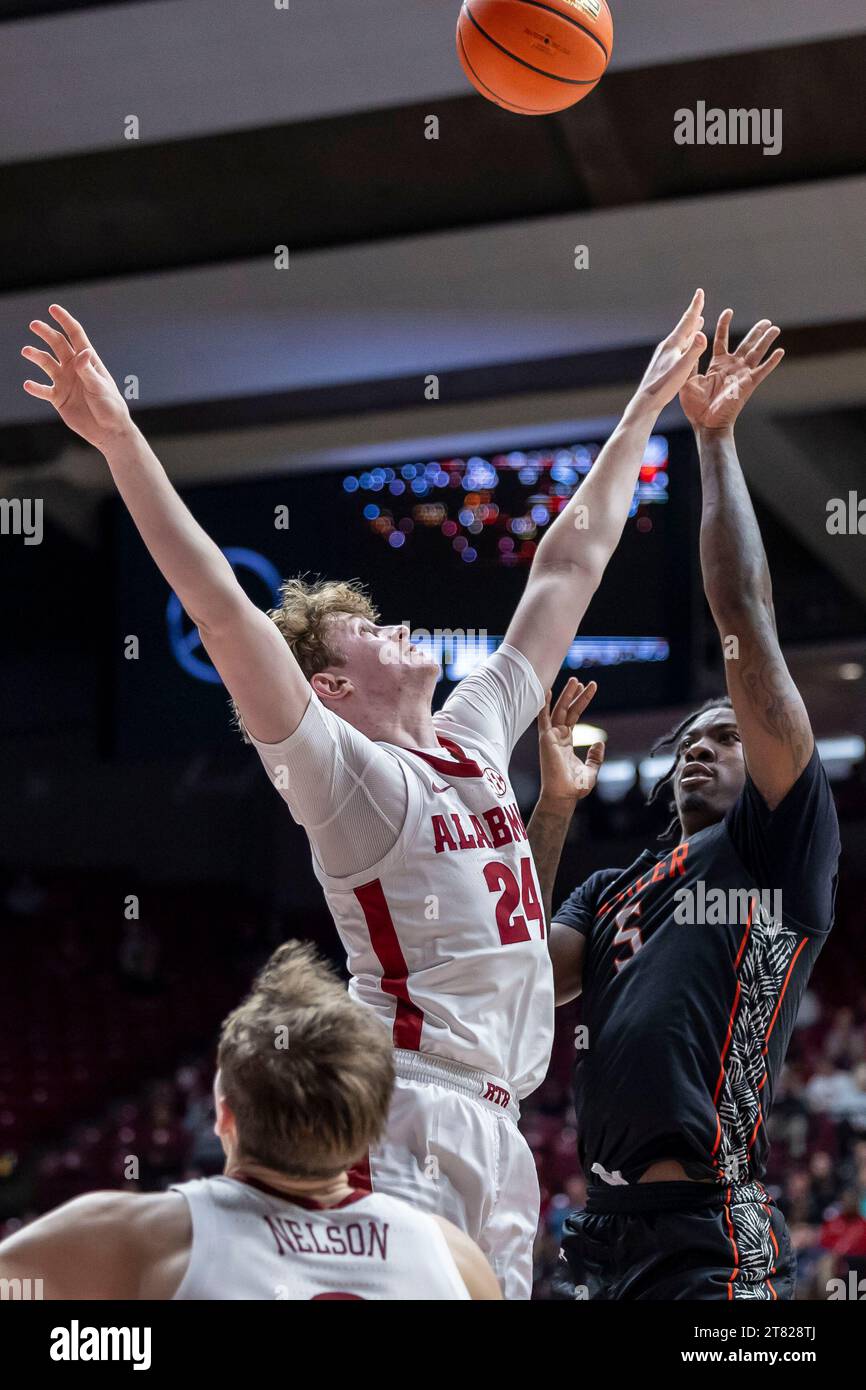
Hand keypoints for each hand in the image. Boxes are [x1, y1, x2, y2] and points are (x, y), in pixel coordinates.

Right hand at [22, 305, 132, 451]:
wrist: (108, 431)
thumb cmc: (110, 406)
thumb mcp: (100, 387)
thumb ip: (88, 370)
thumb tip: (83, 351)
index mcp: (88, 360)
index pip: (75, 335)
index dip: (65, 321)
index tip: (53, 308)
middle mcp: (74, 368)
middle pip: (57, 345)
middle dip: (46, 333)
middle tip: (34, 324)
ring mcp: (65, 382)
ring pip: (47, 364)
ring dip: (37, 356)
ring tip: (26, 351)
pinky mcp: (58, 398)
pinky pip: (43, 390)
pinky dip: (35, 388)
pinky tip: (28, 384)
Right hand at [537, 678, 604, 803]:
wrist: (563, 795)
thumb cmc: (574, 787)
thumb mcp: (591, 770)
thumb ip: (595, 756)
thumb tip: (600, 743)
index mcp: (566, 742)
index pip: (574, 716)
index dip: (582, 701)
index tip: (590, 688)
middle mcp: (557, 736)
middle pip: (566, 710)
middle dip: (574, 695)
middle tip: (581, 681)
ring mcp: (551, 737)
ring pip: (558, 710)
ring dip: (566, 695)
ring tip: (575, 681)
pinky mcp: (546, 739)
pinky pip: (543, 718)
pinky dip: (543, 704)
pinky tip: (547, 690)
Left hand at [632, 289, 707, 413]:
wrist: (646, 401)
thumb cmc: (664, 386)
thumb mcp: (682, 368)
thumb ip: (693, 351)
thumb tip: (701, 333)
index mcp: (673, 344)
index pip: (687, 321)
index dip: (696, 306)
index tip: (700, 291)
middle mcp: (667, 346)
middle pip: (684, 326)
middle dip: (694, 313)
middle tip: (700, 300)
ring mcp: (664, 355)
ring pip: (682, 336)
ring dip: (691, 327)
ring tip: (698, 320)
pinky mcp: (663, 363)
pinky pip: (678, 347)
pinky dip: (686, 341)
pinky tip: (685, 345)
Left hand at [679, 309, 783, 432]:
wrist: (705, 423)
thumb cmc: (695, 406)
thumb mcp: (688, 380)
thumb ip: (691, 363)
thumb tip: (691, 344)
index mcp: (717, 365)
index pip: (722, 340)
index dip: (724, 325)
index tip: (728, 311)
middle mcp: (731, 367)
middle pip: (746, 344)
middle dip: (756, 332)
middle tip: (765, 320)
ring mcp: (741, 375)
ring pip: (756, 353)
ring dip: (766, 340)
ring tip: (775, 328)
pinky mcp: (748, 384)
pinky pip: (762, 370)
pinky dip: (771, 361)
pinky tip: (781, 351)